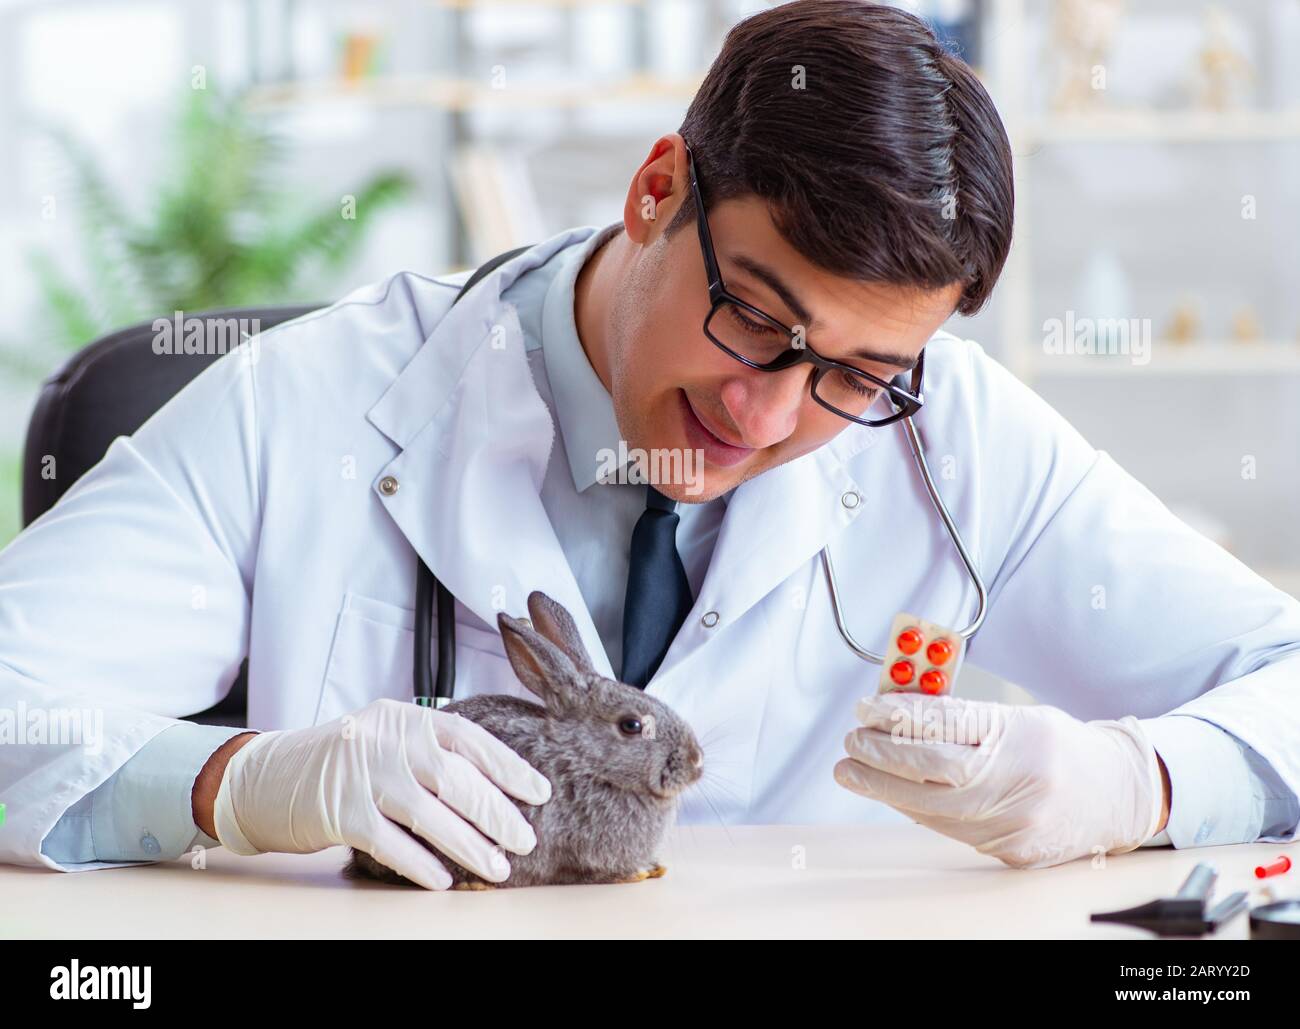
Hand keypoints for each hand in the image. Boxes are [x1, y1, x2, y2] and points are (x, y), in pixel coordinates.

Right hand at [213, 698, 550, 888]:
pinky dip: (422, 864)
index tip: (539, 793)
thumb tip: (496, 787)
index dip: (508, 766)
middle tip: (525, 840)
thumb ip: (431, 751)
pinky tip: (444, 881)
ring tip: (497, 868)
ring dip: (469, 844)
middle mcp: (384, 740)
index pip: (468, 737)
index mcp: (404, 717)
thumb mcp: (387, 738)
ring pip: (429, 813)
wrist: (266, 777)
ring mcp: (360, 776)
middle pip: (455, 778)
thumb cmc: (341, 762)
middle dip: (496, 813)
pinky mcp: (338, 813)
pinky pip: (391, 844)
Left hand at [834, 693, 1164, 868]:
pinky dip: (913, 808)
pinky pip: (947, 829)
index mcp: (1023, 737)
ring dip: (884, 788)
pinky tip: (890, 793)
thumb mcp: (1017, 716)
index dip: (898, 717)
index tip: (866, 709)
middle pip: (932, 769)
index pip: (947, 724)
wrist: (1117, 797)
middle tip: (852, 741)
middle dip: (882, 754)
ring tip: (854, 769)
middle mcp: (1021, 783)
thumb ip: (961, 716)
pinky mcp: (1009, 853)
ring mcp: (1015, 824)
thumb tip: (895, 712)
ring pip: (932, 807)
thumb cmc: (1062, 749)